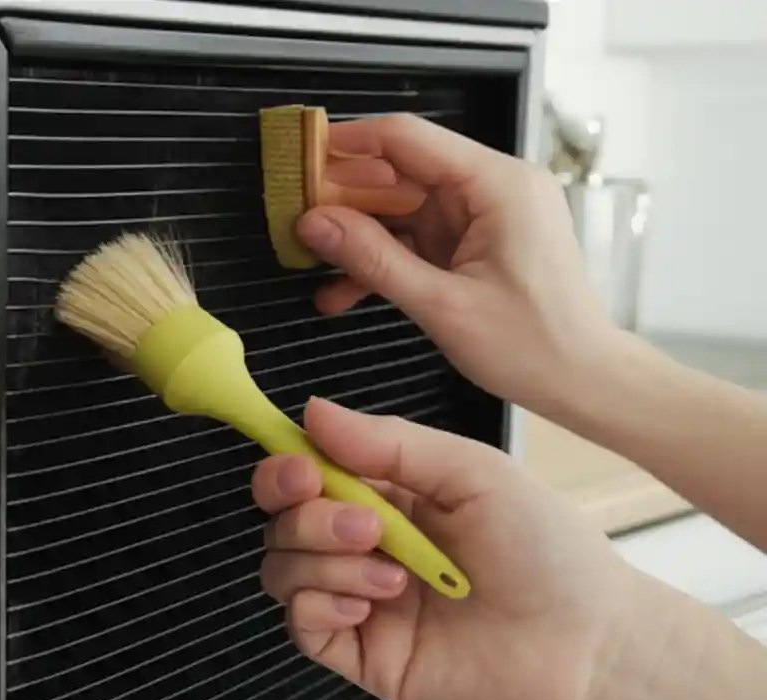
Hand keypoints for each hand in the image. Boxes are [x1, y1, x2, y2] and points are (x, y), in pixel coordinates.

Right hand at [254, 396, 638, 699]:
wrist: (589, 646)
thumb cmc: (550, 554)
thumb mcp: (473, 473)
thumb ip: (389, 442)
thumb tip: (312, 411)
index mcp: (389, 496)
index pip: (306, 473)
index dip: (288, 467)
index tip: (298, 466)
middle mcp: (366, 545)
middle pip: (284, 520)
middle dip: (307, 515)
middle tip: (367, 524)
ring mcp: (361, 599)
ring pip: (283, 568)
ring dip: (326, 562)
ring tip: (394, 575)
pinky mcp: (362, 653)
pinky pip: (301, 624)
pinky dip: (321, 604)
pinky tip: (372, 604)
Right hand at [296, 114, 618, 410]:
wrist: (584, 381)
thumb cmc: (535, 345)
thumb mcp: (441, 305)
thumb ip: (372, 259)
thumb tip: (314, 223)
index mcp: (498, 184)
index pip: (407, 139)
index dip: (348, 144)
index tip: (301, 158)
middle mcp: (493, 187)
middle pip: (398, 173)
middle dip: (344, 199)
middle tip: (295, 222)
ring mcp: (484, 215)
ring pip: (400, 209)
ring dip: (358, 238)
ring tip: (311, 264)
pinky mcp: (475, 242)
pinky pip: (415, 239)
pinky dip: (382, 260)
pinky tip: (343, 290)